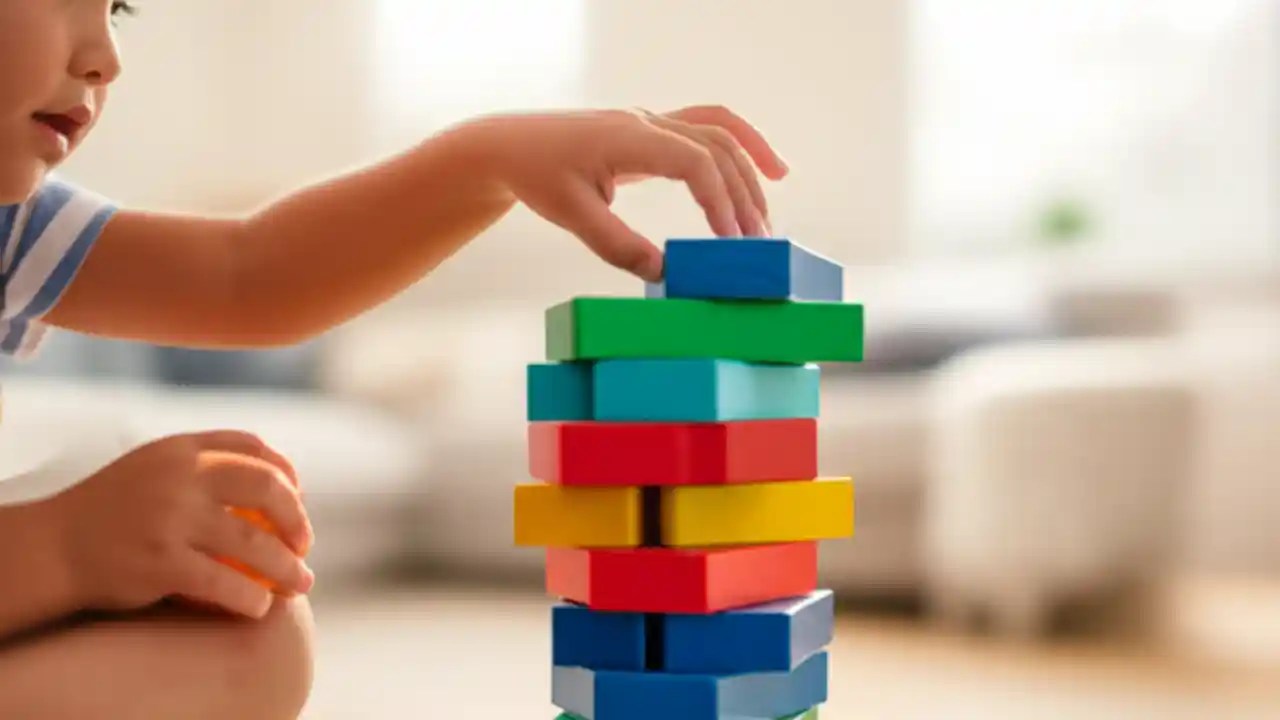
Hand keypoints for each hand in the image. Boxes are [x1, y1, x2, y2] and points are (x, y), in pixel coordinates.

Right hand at [47, 431, 314, 618]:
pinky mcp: (160, 562)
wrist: (55, 547)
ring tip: (301, 584)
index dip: (285, 471)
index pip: (251, 447)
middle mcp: (179, 476)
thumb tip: (281, 481)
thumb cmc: (113, 511)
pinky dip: (250, 597)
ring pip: (253, 542)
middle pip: (266, 488)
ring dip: (287, 567)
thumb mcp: (154, 468)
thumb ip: (204, 464)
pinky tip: (260, 606)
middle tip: (304, 545)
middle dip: (296, 519)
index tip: (298, 496)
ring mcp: (170, 518)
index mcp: (180, 448)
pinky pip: (223, 583)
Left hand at [458, 105, 788, 280]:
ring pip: (720, 135)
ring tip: (767, 219)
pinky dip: (744, 146)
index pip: (694, 161)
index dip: (718, 200)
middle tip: (759, 245)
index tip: (731, 241)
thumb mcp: (572, 216)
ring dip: (750, 173)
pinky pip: (711, 128)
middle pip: (717, 147)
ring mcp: (653, 122)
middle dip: (742, 196)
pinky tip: (770, 171)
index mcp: (629, 137)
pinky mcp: (654, 132)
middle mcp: (647, 122)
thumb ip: (617, 245)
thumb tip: (664, 273)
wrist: (512, 146)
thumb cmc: (538, 177)